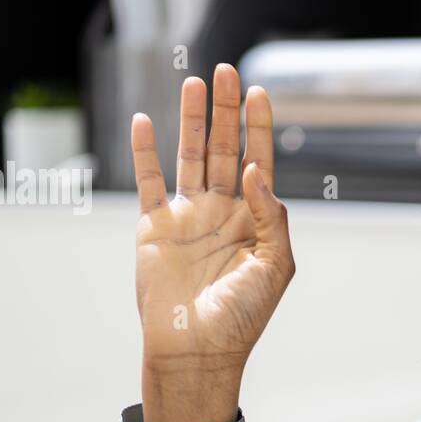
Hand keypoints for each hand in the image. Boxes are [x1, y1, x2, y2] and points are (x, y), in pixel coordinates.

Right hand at [130, 63, 295, 421]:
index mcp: (254, 220)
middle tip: (227, 71)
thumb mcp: (275, 266)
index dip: (260, 127)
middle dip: (226, 111)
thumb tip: (255, 170)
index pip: (259, 161)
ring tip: (194, 82)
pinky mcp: (155, 228)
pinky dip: (145, 152)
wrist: (197, 349)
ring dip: (192, 120)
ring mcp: (188, 217)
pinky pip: (150, 182)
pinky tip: (146, 121)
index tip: (261, 92)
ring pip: (190, 156)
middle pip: (225, 149)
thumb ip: (271, 216)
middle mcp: (221, 212)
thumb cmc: (242, 316)